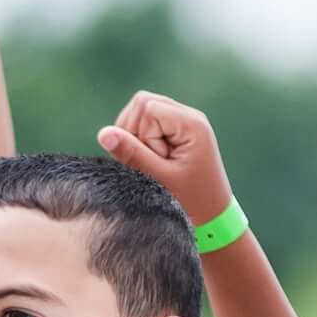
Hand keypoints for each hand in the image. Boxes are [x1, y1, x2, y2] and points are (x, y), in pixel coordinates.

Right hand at [97, 90, 235, 224]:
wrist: (213, 214)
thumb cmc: (191, 199)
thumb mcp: (159, 178)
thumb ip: (132, 153)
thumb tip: (103, 133)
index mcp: (191, 124)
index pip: (146, 107)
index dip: (138, 132)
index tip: (153, 159)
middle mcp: (189, 116)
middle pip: (142, 102)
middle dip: (133, 131)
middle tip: (148, 160)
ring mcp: (184, 121)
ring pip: (142, 109)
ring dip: (136, 134)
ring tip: (151, 161)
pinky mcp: (177, 129)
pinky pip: (148, 120)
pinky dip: (142, 137)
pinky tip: (153, 158)